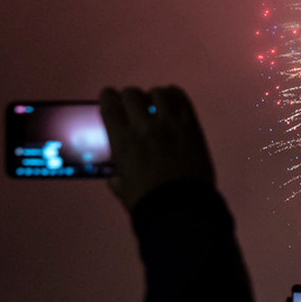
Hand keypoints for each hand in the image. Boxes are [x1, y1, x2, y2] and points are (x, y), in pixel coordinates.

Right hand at [99, 86, 215, 211]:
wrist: (182, 208)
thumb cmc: (150, 202)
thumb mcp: (123, 188)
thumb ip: (118, 176)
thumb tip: (116, 177)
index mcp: (123, 141)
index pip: (110, 104)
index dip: (108, 97)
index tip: (110, 98)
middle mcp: (145, 128)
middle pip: (132, 94)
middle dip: (129, 97)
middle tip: (132, 105)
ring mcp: (171, 126)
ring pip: (158, 93)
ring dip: (153, 96)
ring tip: (154, 104)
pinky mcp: (192, 128)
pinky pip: (182, 99)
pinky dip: (174, 95)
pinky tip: (171, 100)